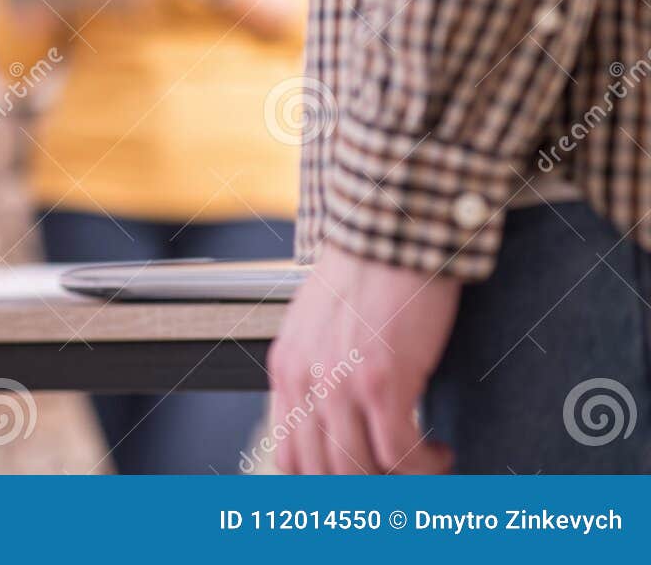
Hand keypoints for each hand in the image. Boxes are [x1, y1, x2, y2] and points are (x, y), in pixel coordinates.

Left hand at [268, 246, 460, 473]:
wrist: (390, 236)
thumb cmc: (367, 273)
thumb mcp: (321, 324)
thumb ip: (318, 368)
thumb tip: (336, 417)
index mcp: (288, 369)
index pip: (289, 456)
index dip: (325, 483)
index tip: (361, 482)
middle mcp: (305, 381)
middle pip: (324, 473)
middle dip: (366, 490)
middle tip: (399, 484)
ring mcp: (340, 384)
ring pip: (360, 472)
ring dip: (398, 481)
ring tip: (425, 466)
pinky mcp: (381, 381)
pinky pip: (400, 453)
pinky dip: (424, 464)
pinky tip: (440, 450)